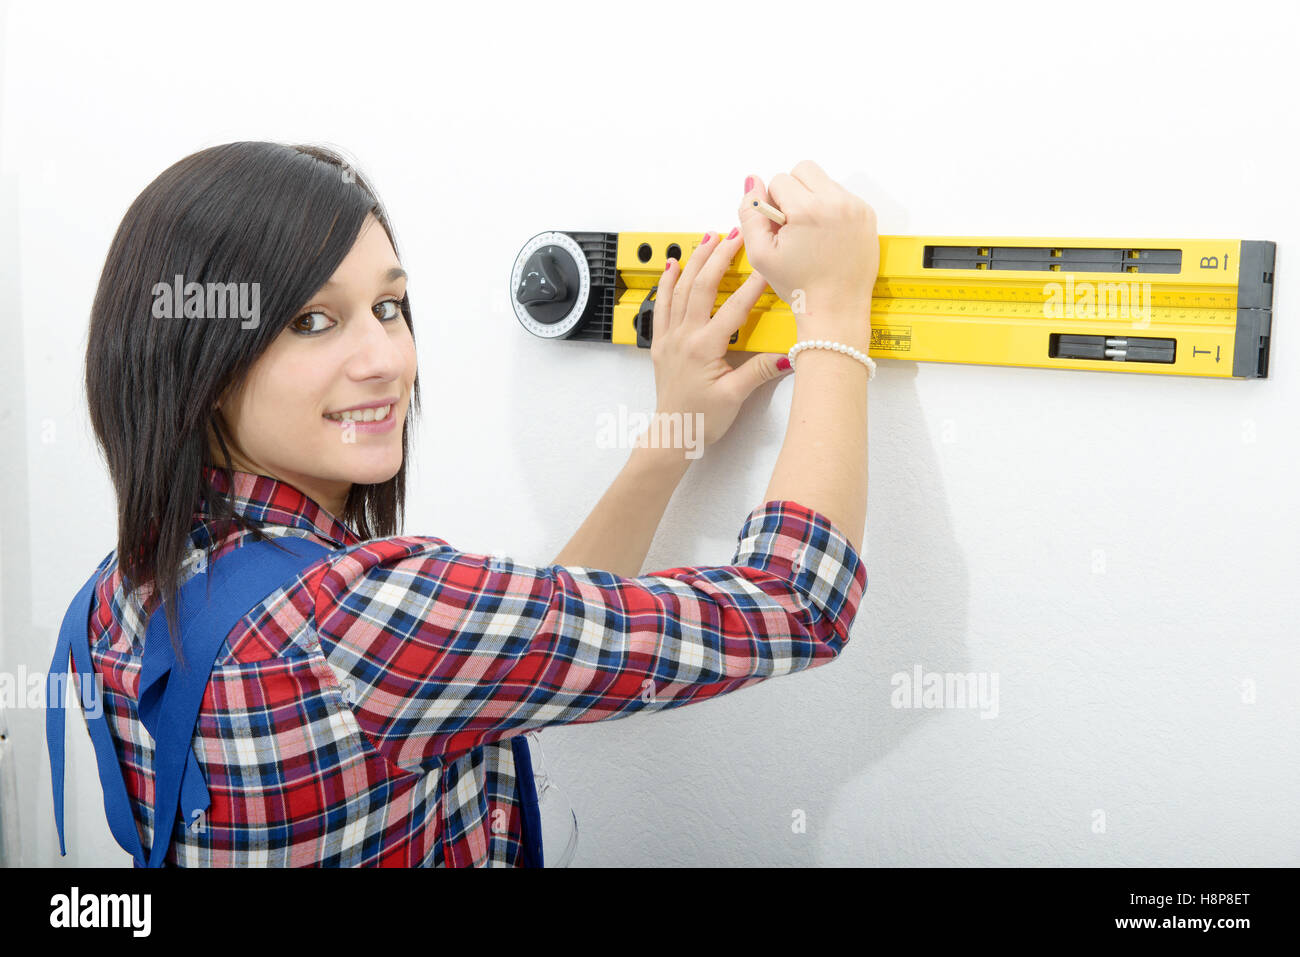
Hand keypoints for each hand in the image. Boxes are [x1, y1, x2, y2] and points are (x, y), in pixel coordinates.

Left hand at [646, 228, 792, 455]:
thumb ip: (760, 372)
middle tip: (735, 236)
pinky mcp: (662, 342)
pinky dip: (666, 281)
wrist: (673, 433)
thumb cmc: (701, 419)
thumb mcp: (736, 397)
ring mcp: (670, 337)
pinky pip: (661, 304)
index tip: (768, 264)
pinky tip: (672, 264)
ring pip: (680, 289)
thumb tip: (789, 355)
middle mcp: (684, 337)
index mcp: (705, 348)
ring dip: (695, 260)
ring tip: (708, 238)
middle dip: (720, 257)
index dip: (753, 284)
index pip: (734, 307)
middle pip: (702, 286)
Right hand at [738, 160, 878, 341]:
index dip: (773, 203)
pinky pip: (842, 197)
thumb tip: (752, 182)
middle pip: (805, 170)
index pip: (780, 180)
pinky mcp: (867, 216)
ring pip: (825, 182)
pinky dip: (832, 209)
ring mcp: (856, 208)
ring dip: (813, 199)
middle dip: (793, 191)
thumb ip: (750, 214)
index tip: (780, 227)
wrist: (836, 309)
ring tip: (811, 234)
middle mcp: (836, 202)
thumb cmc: (800, 286)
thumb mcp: (760, 254)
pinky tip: (827, 237)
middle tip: (793, 224)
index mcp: (808, 210)